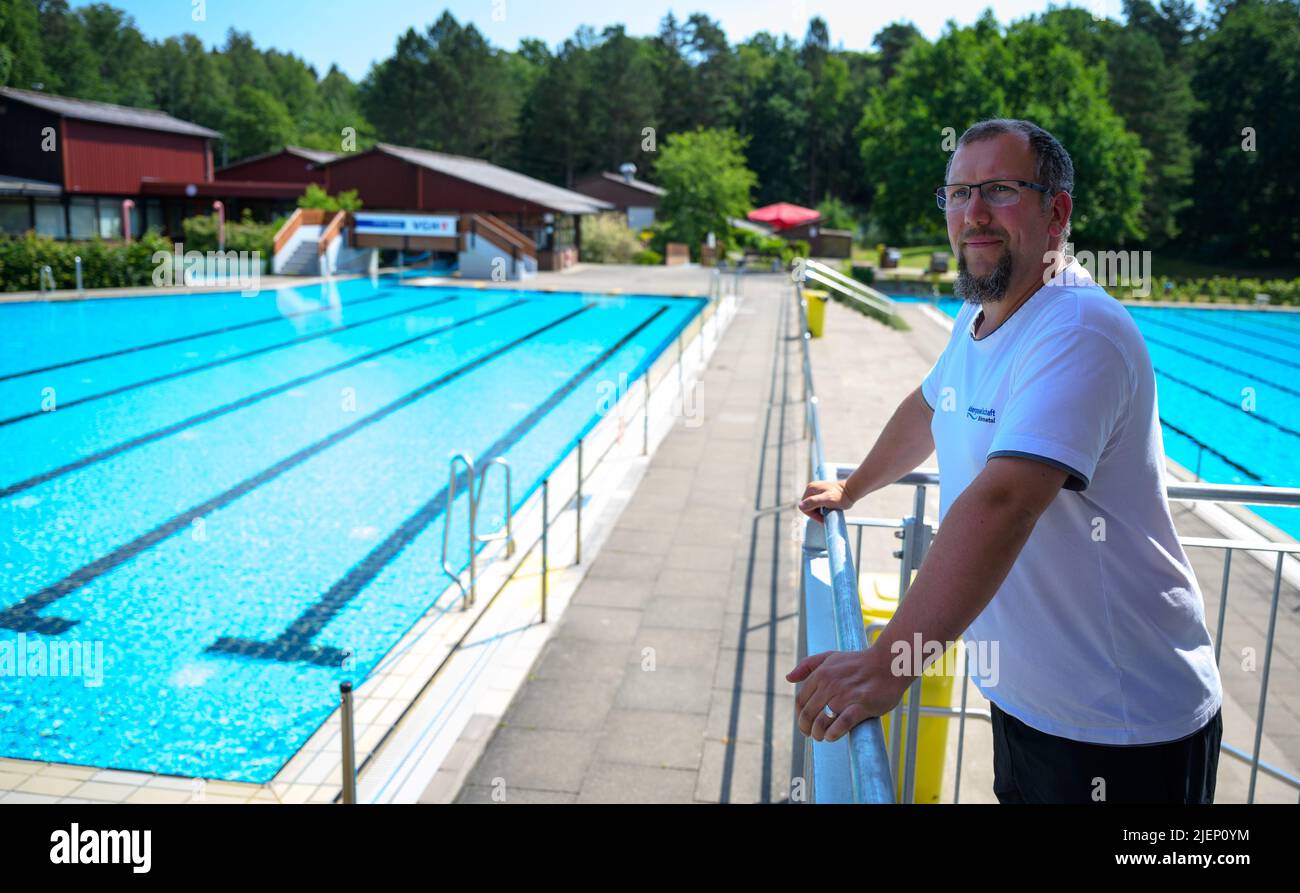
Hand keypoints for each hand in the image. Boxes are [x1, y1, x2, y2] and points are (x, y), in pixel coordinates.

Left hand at [787, 649, 908, 741]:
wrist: (889, 663)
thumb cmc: (858, 663)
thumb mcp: (830, 657)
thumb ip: (808, 665)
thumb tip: (788, 678)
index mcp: (821, 674)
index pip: (800, 701)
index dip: (799, 716)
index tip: (805, 723)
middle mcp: (830, 684)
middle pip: (807, 714)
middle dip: (806, 729)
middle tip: (812, 735)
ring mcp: (845, 696)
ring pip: (821, 722)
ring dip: (818, 734)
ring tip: (823, 737)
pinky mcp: (861, 706)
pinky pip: (841, 725)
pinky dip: (833, 734)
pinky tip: (833, 736)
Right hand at [798, 479, 853, 523]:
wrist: (852, 491)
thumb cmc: (841, 496)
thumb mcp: (827, 500)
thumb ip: (813, 502)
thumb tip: (800, 506)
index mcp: (810, 489)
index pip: (804, 507)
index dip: (812, 515)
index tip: (823, 518)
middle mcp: (811, 488)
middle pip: (807, 507)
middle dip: (815, 514)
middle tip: (826, 517)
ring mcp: (816, 490)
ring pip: (812, 506)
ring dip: (819, 512)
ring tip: (828, 512)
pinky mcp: (821, 493)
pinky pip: (817, 504)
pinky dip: (821, 509)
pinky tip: (828, 509)